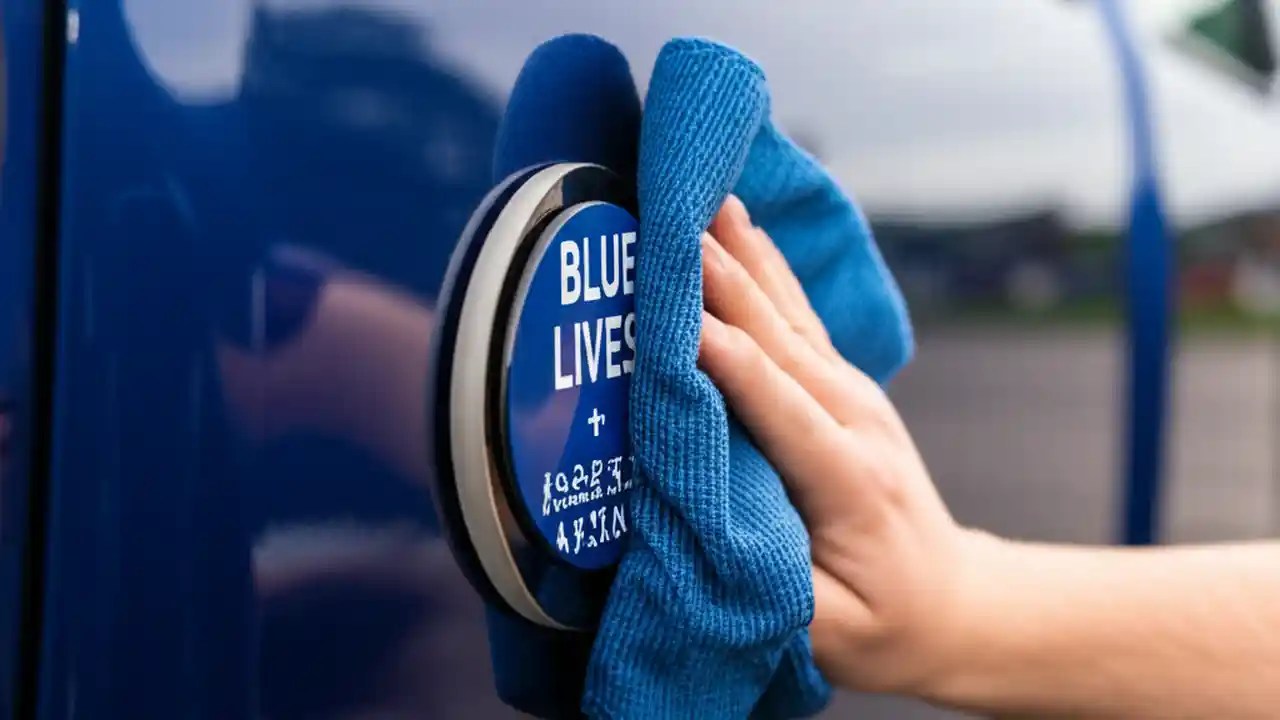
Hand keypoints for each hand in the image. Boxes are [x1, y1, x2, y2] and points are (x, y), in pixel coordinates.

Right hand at [698, 197, 987, 695]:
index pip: (776, 406)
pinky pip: (800, 319)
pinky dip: (767, 268)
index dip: (722, 359)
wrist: (956, 606)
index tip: (673, 312)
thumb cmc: (887, 627)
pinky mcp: (847, 389)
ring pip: (790, 316)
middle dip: (721, 282)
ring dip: (743, 257)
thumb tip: (698, 525)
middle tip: (669, 225)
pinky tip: (743, 228)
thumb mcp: (828, 633)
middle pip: (778, 340)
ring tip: (704, 199)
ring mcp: (856, 398)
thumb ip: (767, 582)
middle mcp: (856, 421)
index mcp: (849, 480)